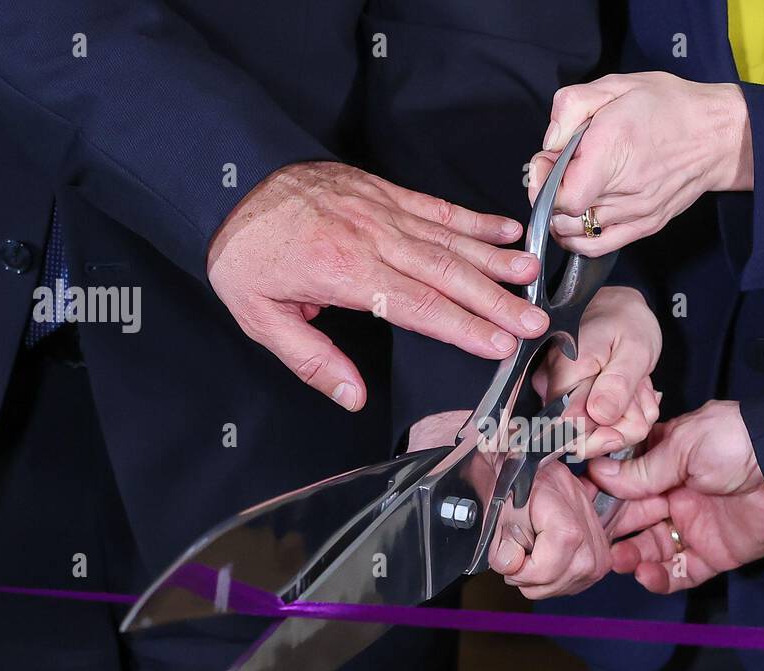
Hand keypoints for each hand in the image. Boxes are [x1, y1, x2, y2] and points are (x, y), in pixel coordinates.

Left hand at [208, 161, 549, 409]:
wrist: (228, 181)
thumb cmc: (246, 253)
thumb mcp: (260, 317)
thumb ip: (311, 358)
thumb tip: (353, 396)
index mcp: (345, 272)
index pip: (417, 306)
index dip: (462, 327)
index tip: (499, 345)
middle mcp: (373, 238)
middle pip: (446, 273)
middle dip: (495, 300)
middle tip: (535, 320)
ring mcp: (382, 211)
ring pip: (450, 239)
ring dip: (496, 258)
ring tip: (534, 276)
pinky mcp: (385, 193)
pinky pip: (438, 207)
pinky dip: (475, 220)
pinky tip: (507, 229)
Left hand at [488, 461, 610, 598]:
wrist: (528, 465)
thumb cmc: (512, 481)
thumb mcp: (497, 507)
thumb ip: (500, 542)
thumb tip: (511, 564)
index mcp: (566, 512)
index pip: (547, 568)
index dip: (521, 570)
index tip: (510, 557)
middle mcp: (589, 530)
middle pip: (557, 581)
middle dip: (528, 576)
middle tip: (518, 552)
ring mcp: (599, 545)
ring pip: (565, 587)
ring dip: (540, 579)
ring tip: (532, 551)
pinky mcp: (601, 556)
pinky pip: (573, 583)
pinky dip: (554, 577)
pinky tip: (545, 557)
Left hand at [527, 72, 751, 254]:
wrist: (717, 134)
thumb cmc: (668, 107)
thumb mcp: (615, 84)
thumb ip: (571, 105)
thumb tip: (551, 141)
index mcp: (611, 150)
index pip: (561, 196)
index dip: (542, 182)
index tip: (548, 161)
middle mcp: (624, 189)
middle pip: (564, 214)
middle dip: (550, 193)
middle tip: (560, 170)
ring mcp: (636, 213)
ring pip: (577, 233)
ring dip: (563, 215)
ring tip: (574, 188)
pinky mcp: (645, 226)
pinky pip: (599, 246)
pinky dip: (579, 238)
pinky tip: (578, 218)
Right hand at [532, 285, 661, 457]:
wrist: (617, 309)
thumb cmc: (625, 322)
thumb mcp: (635, 349)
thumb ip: (618, 384)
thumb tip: (599, 416)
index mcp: (565, 372)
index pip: (569, 429)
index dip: (603, 436)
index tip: (632, 418)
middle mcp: (552, 388)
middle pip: (583, 439)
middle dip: (623, 425)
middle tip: (641, 393)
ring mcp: (558, 397)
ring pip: (595, 434)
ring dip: (627, 416)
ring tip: (637, 386)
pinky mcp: (569, 403)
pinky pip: (598, 425)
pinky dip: (622, 414)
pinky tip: (629, 391)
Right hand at [590, 400, 763, 592]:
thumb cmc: (739, 443)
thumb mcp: (684, 446)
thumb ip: (643, 469)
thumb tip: (598, 473)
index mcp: (667, 460)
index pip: (625, 480)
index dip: (602, 493)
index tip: (578, 503)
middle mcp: (675, 493)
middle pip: (632, 518)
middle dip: (611, 529)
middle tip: (591, 539)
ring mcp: (693, 524)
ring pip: (651, 548)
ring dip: (631, 557)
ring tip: (619, 561)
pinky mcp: (713, 553)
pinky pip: (681, 572)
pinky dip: (661, 578)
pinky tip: (646, 574)